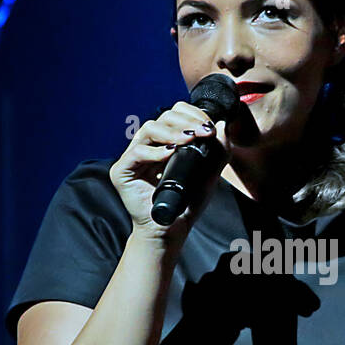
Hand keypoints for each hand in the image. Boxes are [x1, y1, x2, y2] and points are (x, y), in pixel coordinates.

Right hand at [110, 101, 230, 245]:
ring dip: (171, 132)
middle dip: (185, 121)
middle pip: (161, 118)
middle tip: (203, 131)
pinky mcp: (122, 172)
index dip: (191, 115)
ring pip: (148, 129)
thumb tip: (222, 125)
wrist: (172, 229)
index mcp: (164, 143)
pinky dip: (154, 152)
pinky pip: (136, 153)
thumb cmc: (187, 203)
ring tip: (188, 139)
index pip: (173, 116)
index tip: (209, 126)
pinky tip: (169, 155)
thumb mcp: (210, 174)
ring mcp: (133, 158)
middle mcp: (147, 147)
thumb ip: (218, 152)